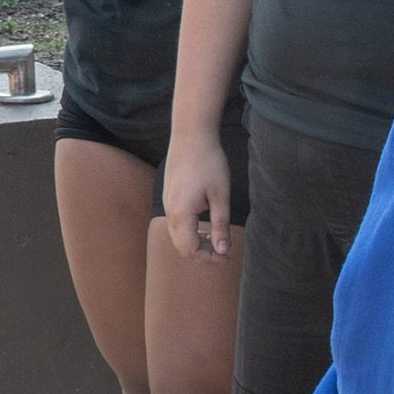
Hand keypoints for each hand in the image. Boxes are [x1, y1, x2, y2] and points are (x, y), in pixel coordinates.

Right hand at [162, 130, 231, 259]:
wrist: (191, 136)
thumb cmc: (209, 163)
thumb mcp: (220, 196)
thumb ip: (220, 226)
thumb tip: (222, 250)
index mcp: (181, 215)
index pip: (190, 250)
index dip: (209, 258)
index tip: (226, 255)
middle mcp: (170, 212)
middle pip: (181, 246)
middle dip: (201, 253)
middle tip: (222, 251)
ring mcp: (167, 203)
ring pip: (177, 235)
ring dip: (195, 242)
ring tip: (214, 237)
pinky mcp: (169, 196)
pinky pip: (175, 223)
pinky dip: (189, 230)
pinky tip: (203, 222)